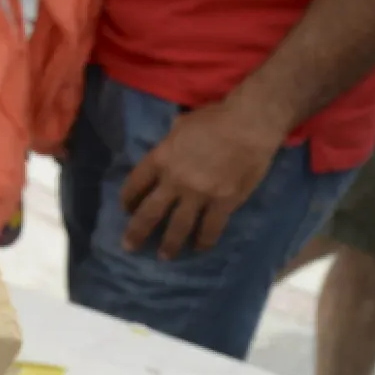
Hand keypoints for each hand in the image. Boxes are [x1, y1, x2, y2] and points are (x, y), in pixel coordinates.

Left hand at [119, 96, 291, 258]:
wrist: (249, 125)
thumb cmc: (214, 119)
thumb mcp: (180, 126)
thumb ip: (169, 144)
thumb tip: (168, 152)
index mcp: (160, 158)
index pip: (135, 184)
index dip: (128, 199)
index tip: (126, 209)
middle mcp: (175, 180)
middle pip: (149, 212)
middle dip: (136, 232)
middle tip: (129, 247)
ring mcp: (199, 194)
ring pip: (178, 226)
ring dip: (169, 244)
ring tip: (163, 256)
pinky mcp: (224, 202)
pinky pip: (211, 228)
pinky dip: (204, 240)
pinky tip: (199, 248)